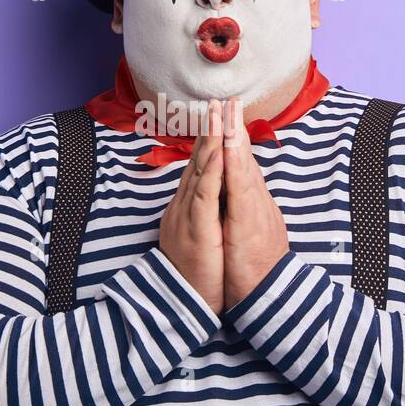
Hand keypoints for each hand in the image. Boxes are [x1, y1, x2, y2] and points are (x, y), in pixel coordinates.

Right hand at [158, 99, 225, 313]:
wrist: (184, 304)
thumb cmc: (195, 274)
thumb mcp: (201, 237)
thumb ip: (203, 215)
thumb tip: (210, 197)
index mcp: (191, 207)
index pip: (201, 166)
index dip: (209, 139)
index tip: (219, 115)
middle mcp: (186, 206)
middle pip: (198, 161)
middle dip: (209, 130)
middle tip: (217, 101)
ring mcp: (189, 216)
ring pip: (200, 171)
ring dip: (209, 141)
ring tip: (217, 114)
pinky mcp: (196, 229)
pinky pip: (204, 195)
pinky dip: (211, 172)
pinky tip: (218, 153)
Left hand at [222, 97, 290, 308]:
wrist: (269, 299)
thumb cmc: (255, 271)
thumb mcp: (245, 237)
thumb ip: (240, 216)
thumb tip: (231, 200)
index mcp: (251, 205)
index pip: (241, 166)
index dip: (234, 140)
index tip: (227, 115)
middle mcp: (256, 203)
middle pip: (244, 159)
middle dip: (236, 127)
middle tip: (230, 99)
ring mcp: (254, 211)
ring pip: (243, 167)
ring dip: (234, 137)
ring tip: (228, 111)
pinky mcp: (248, 223)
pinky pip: (239, 188)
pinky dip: (234, 164)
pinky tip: (228, 146)